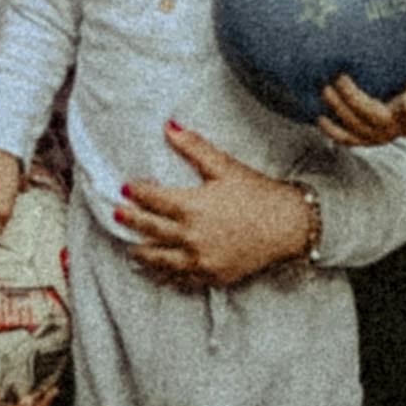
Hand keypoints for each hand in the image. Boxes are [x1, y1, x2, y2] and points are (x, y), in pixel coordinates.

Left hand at [114, 123, 314, 287]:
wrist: (288, 226)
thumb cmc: (257, 193)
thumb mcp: (224, 166)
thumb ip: (193, 147)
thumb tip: (168, 126)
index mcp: (192, 206)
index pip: (153, 199)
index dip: (137, 192)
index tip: (126, 187)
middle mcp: (191, 236)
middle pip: (151, 229)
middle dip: (131, 220)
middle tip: (117, 215)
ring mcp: (201, 260)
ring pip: (161, 259)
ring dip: (143, 253)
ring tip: (131, 248)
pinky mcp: (213, 276)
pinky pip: (181, 279)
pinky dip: (166, 275)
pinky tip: (158, 273)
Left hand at [320, 44, 405, 148]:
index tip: (405, 99)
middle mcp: (395, 128)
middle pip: (373, 116)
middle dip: (353, 99)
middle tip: (338, 77)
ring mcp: (378, 137)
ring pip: (356, 128)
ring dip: (338, 110)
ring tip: (324, 88)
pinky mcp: (364, 142)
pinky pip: (346, 140)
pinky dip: (331, 130)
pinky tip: (319, 116)